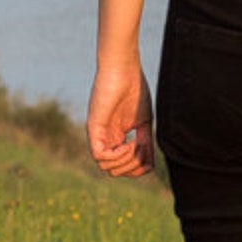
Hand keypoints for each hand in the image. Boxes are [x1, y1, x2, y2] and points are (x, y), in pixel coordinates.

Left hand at [86, 61, 155, 177]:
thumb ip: (144, 143)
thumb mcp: (144, 122)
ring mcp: (99, 135)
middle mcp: (106, 139)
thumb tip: (148, 166)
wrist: (124, 70)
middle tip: (141, 149)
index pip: (122, 167)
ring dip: (126, 161)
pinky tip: (129, 142)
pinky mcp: (93, 129)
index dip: (136, 169)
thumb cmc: (135, 90)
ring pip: (105, 167)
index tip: (147, 156)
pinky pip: (100, 155)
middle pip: (114, 171)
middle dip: (132, 168)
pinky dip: (117, 155)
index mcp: (116, 137)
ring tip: (135, 144)